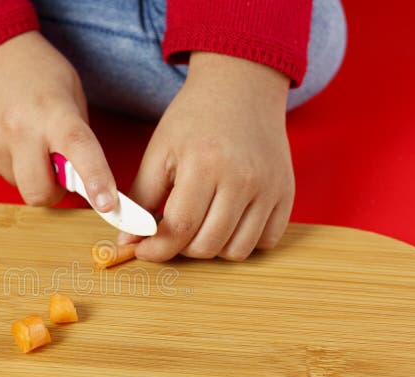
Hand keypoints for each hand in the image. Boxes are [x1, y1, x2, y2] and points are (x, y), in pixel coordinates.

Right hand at [0, 31, 117, 210]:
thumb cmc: (35, 70)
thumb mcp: (69, 93)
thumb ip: (78, 135)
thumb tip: (83, 178)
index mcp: (53, 111)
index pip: (79, 150)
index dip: (96, 180)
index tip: (107, 205)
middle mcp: (20, 129)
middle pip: (39, 192)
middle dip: (51, 193)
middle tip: (55, 173)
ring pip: (19, 185)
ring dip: (28, 172)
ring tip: (25, 138)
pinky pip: (0, 173)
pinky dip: (9, 163)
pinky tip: (6, 135)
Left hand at [123, 52, 294, 261]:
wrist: (241, 88)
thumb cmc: (193, 119)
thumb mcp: (159, 152)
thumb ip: (141, 198)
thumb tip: (127, 242)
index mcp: (205, 164)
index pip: (180, 227)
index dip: (156, 248)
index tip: (143, 250)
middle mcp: (243, 179)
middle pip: (208, 245)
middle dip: (181, 248)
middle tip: (172, 231)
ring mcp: (270, 188)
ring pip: (237, 251)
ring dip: (212, 247)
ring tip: (199, 225)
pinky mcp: (286, 193)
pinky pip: (266, 241)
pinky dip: (243, 241)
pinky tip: (226, 221)